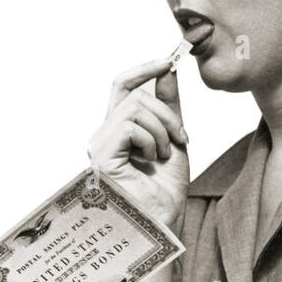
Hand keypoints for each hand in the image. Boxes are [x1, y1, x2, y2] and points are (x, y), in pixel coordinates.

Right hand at [87, 55, 189, 229]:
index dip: (143, 69)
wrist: (163, 221)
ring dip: (162, 130)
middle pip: (135, 96)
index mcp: (119, 131)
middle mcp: (104, 136)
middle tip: (182, 138)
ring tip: (165, 155)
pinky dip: (151, 140)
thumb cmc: (165, 190)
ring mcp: (99, 145)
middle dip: (167, 113)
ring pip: (135, 108)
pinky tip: (152, 161)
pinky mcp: (102, 155)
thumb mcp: (173, 138)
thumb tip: (169, 70)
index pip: (123, 86)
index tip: (169, 60)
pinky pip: (130, 125)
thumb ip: (169, 105)